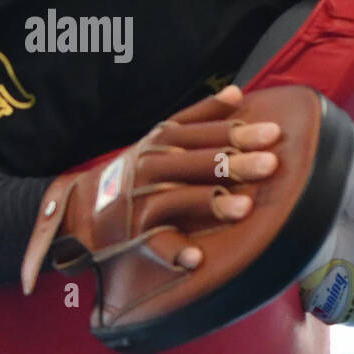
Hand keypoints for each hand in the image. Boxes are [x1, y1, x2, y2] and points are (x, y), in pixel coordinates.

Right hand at [22, 85, 284, 290]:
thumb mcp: (160, 137)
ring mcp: (142, 201)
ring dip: (211, 203)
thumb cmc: (136, 171)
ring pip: (180, 199)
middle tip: (271, 165)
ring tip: (244, 209)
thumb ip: (199, 117)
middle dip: (236, 164)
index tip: (274, 133)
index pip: (205, 135)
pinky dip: (175, 252)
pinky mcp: (134, 235)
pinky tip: (196, 259)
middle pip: (199, 164)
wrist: (79, 207)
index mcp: (162, 143)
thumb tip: (236, 93)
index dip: (239, 133)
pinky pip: (156, 244)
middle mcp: (152, 168)